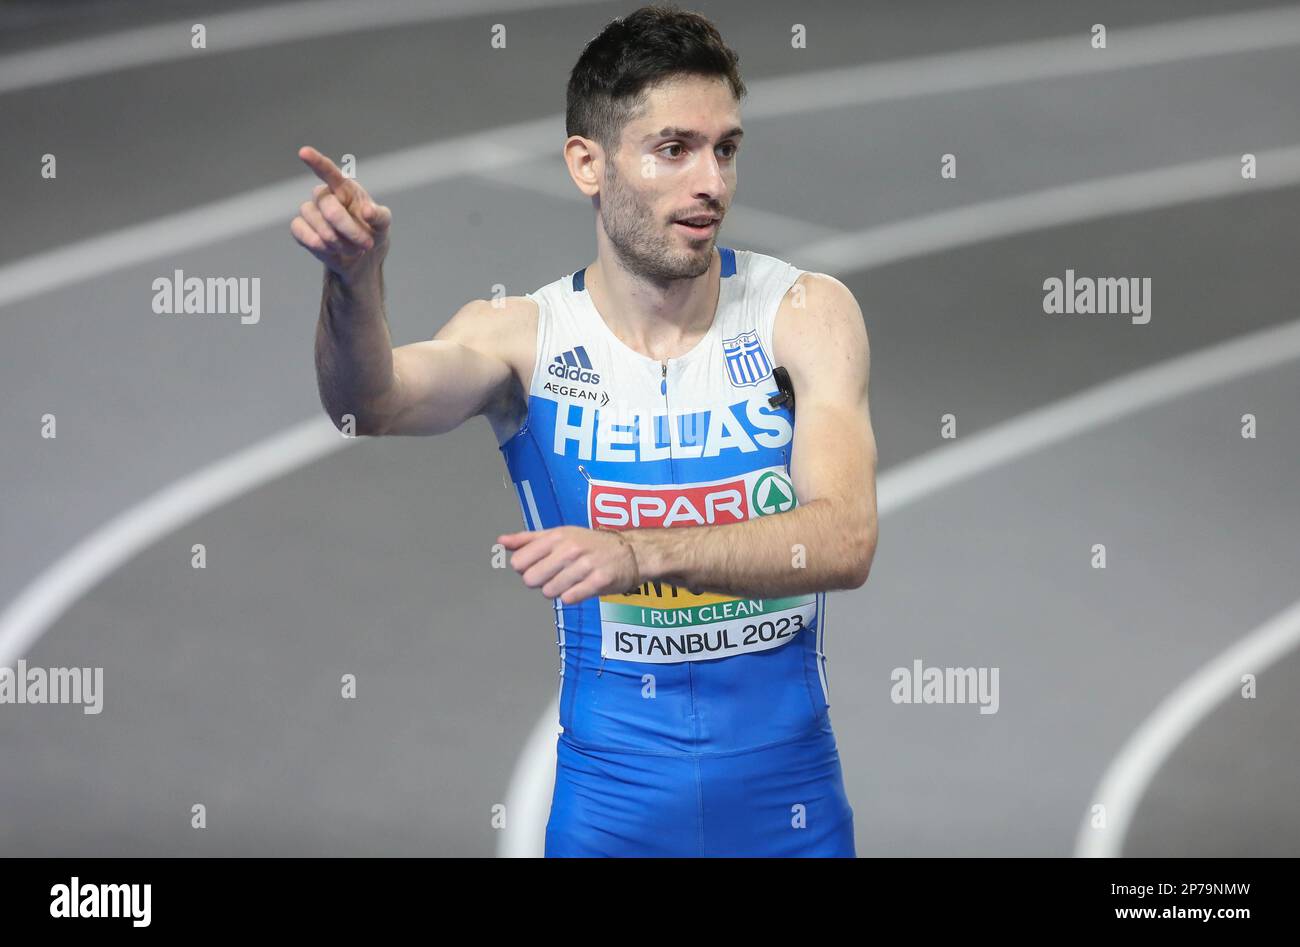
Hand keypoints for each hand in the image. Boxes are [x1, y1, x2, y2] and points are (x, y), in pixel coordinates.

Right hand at [290, 146, 391, 278]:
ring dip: (339, 242)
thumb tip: (367, 211)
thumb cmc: (372, 231)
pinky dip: (321, 246)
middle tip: (366, 244)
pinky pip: (302, 234)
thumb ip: (379, 216)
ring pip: (318, 224)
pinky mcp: (300, 227)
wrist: (361, 257)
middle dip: (349, 230)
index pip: (329, 171)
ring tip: (354, 249)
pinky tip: (332, 250)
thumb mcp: (383, 224)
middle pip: (329, 208)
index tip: (304, 152)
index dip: (316, 161)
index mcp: (343, 187)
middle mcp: (324, 195)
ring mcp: (310, 211)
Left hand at [498, 526, 640, 604]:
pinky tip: (580, 587)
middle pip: (531, 579)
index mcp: (557, 536)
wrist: (630, 552)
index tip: (538, 566)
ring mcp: (585, 565)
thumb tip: (501, 542)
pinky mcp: (598, 581)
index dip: (525, 569)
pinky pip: (569, 599)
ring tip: (570, 580)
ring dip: (557, 590)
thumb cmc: (590, 543)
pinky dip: (572, 597)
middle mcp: (570, 549)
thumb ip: (528, 540)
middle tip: (554, 575)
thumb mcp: (559, 534)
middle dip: (539, 582)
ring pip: (549, 591)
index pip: (519, 562)